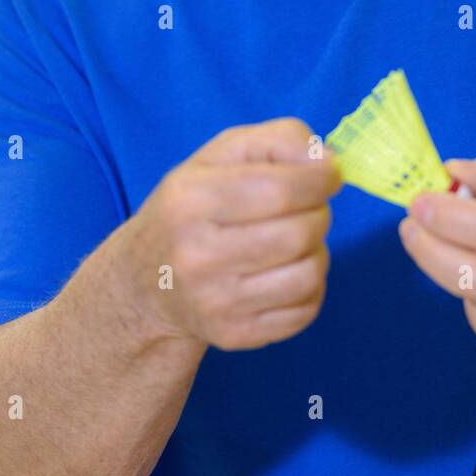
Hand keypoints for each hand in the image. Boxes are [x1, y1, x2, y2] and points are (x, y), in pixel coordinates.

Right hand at [130, 119, 341, 350]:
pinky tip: (286, 272)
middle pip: (299, 233)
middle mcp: (197, 255)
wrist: (146, 281)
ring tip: (296, 240)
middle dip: (318, 213)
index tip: (329, 174)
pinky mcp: (234, 335)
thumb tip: (327, 162)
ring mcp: (215, 303)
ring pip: (309, 274)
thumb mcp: (220, 155)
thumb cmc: (193, 206)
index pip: (280, 189)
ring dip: (317, 251)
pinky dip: (311, 286)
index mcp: (189, 200)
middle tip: (307, 207)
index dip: (320, 178)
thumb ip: (277, 140)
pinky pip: (306, 310)